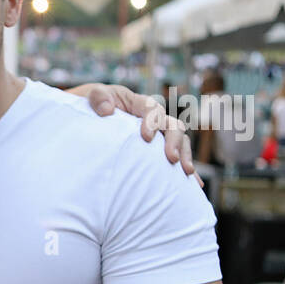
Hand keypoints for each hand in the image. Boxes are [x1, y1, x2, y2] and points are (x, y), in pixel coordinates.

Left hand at [75, 83, 202, 186]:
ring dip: (185, 156)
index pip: (152, 109)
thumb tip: (107, 110)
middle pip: (173, 126)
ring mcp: (157, 136)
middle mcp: (153, 119)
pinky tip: (194, 187)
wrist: (89, 117)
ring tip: (186, 173)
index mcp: (139, 104)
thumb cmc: (92, 106)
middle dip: (175, 142)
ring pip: (179, 142)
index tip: (146, 137)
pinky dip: (185, 173)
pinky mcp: (156, 152)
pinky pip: (175, 160)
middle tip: (171, 159)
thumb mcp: (91, 97)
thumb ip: (98, 97)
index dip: (152, 121)